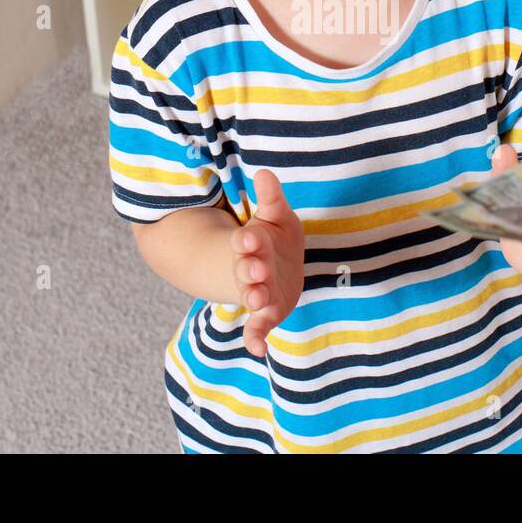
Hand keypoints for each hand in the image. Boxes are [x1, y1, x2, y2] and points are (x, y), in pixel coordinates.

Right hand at [229, 168, 304, 358]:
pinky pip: (257, 327)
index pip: (248, 239)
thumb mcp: (275, 215)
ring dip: (254, 298)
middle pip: (247, 269)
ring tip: (257, 300)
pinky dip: (255, 339)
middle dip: (250, 269)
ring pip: (252, 295)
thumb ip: (270, 197)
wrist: (273, 268)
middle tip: (254, 270)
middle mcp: (251, 269)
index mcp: (252, 243)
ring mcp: (257, 291)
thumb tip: (265, 172)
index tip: (249, 236)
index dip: (248, 239)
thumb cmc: (274, 237)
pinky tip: (258, 350)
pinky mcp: (265, 312)